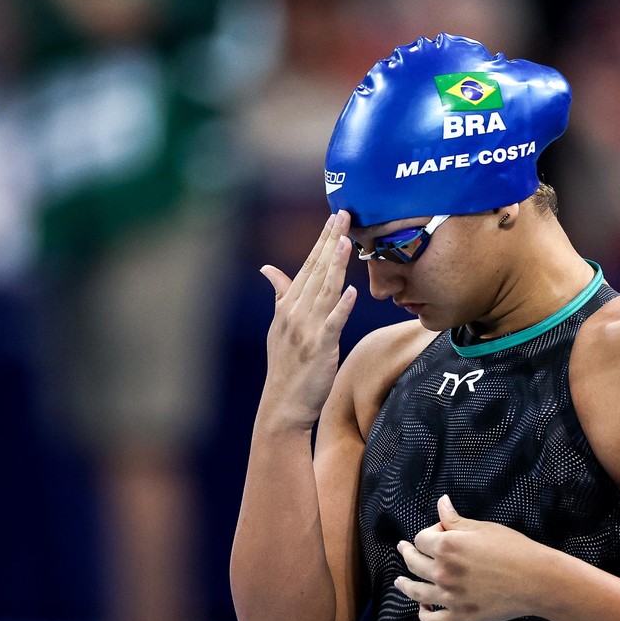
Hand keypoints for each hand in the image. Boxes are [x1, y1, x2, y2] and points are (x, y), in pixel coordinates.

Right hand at [259, 211, 357, 429]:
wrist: (282, 405)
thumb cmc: (285, 366)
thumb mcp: (278, 326)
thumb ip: (279, 294)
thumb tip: (267, 268)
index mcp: (287, 306)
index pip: (307, 266)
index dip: (321, 241)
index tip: (334, 218)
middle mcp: (295, 313)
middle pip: (316, 271)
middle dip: (330, 242)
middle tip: (344, 215)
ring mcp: (307, 330)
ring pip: (325, 291)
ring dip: (336, 265)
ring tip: (347, 241)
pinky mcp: (320, 348)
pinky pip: (333, 324)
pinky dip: (342, 307)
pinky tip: (352, 291)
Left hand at [395, 495, 547, 620]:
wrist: (536, 580)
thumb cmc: (513, 549)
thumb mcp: (482, 528)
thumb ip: (455, 519)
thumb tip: (441, 502)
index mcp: (447, 545)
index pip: (421, 538)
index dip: (428, 533)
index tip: (439, 533)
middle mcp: (442, 571)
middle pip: (414, 562)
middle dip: (408, 553)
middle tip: (404, 550)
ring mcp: (449, 596)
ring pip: (416, 591)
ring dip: (405, 585)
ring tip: (400, 582)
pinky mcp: (459, 616)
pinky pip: (431, 619)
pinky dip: (423, 614)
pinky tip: (422, 608)